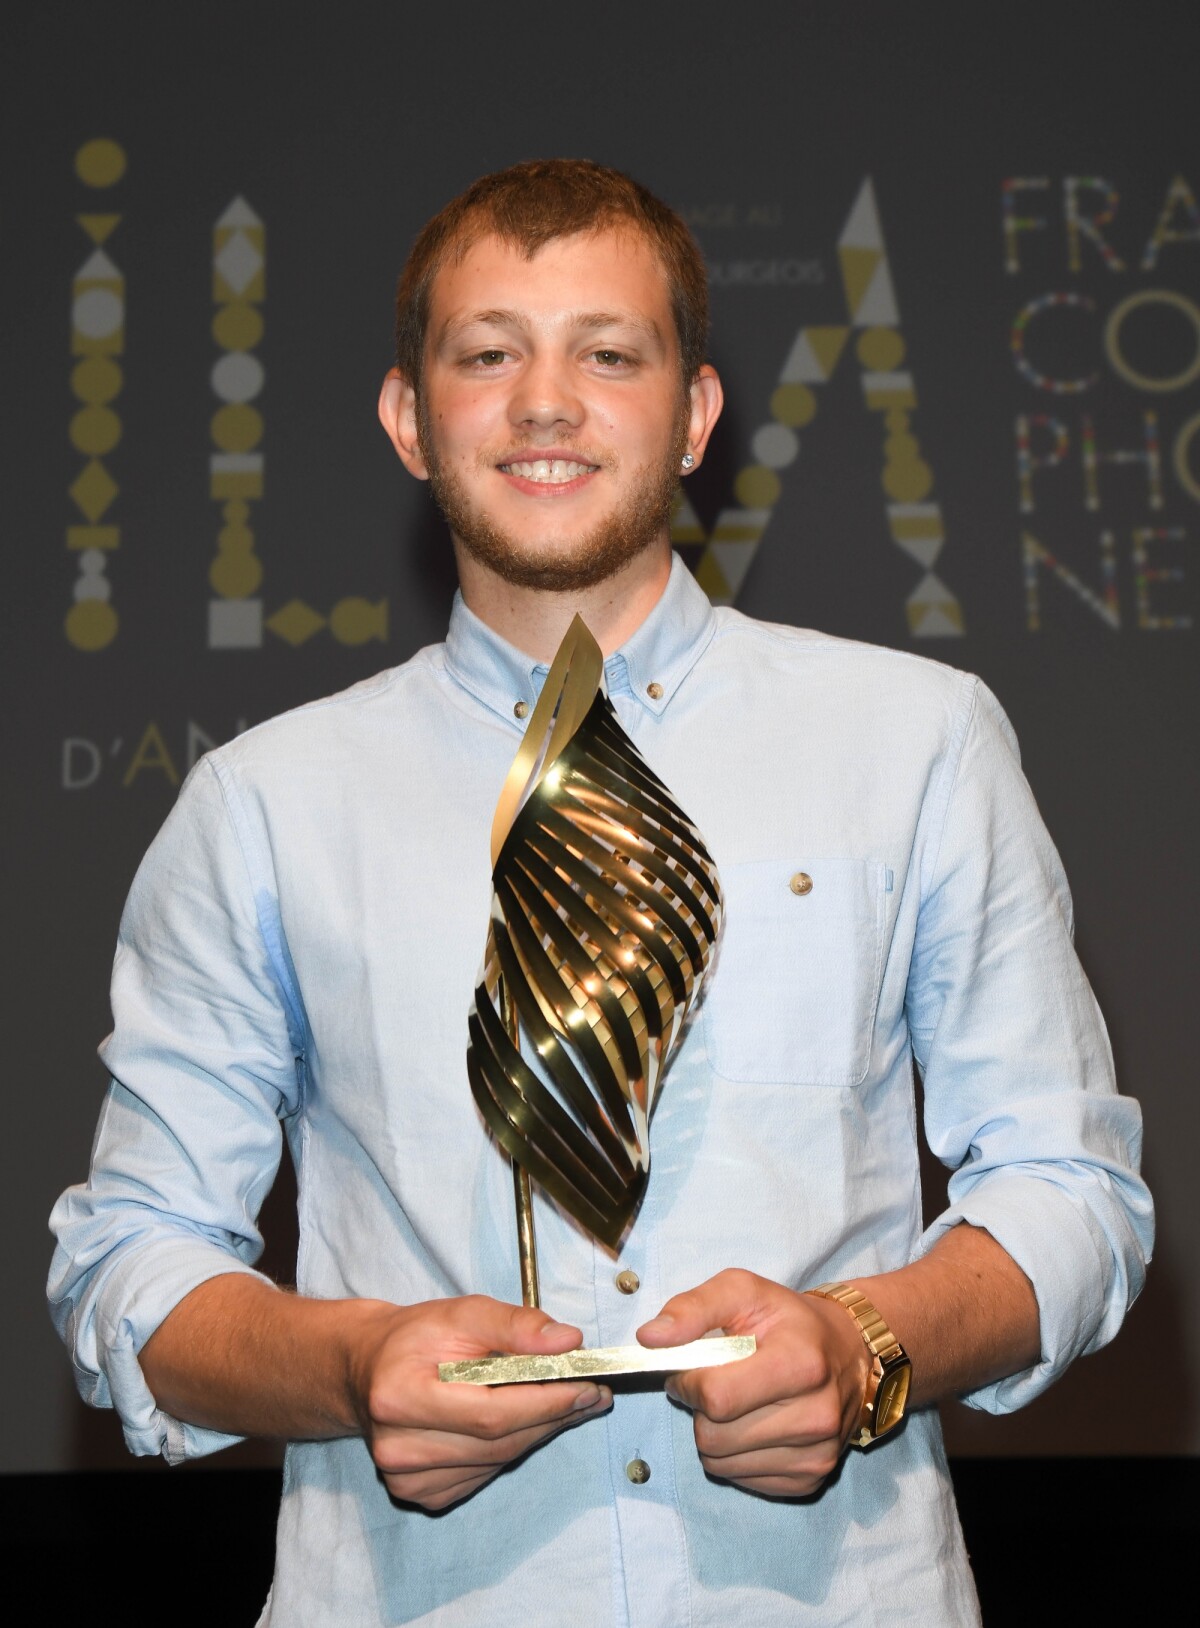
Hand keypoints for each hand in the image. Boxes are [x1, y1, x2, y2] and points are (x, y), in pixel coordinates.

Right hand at [349, 1295, 611, 1510]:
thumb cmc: (416, 1337)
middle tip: (594, 1395)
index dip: (546, 1403)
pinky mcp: (419, 1493)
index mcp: (400, 1397)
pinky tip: (525, 1423)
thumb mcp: (462, 1313)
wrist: (366, 1369)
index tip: (588, 1386)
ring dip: (538, 1433)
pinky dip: (511, 1448)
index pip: (491, 1413)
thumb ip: (514, 1325)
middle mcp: (398, 1449)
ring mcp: (406, 1479)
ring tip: (570, 1404)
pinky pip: (484, 1474)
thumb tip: (568, 1342)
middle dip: (553, 1417)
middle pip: (499, 1443)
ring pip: (497, 1462)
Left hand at [637, 1269, 870, 1497]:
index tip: (692, 1367)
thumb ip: (693, 1308)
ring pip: (720, 1465)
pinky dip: (732, 1456)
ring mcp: (816, 1455)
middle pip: (714, 1437)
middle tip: (712, 1384)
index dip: (689, 1382)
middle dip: (699, 1409)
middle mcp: (816, 1416)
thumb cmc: (788, 1320)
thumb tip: (649, 1339)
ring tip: (733, 1403)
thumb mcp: (742, 1291)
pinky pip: (740, 1481)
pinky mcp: (810, 1480)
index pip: (716, 1397)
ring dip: (712, 1434)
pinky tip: (751, 1425)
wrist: (847, 1353)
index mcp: (801, 1364)